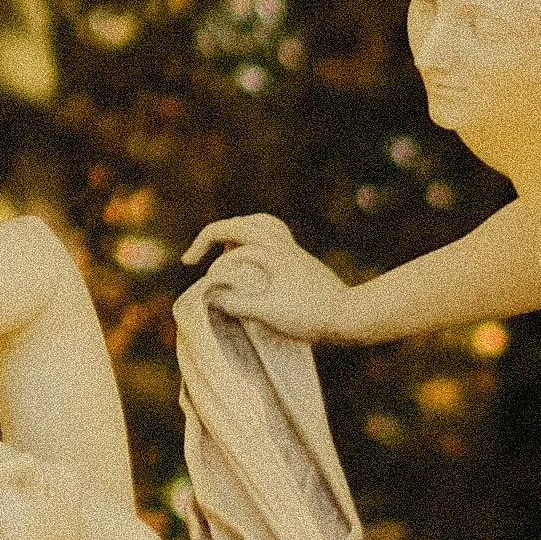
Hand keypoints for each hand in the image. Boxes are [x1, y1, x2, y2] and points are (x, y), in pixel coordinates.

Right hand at [183, 210, 344, 338]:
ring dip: (232, 231)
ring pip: (256, 223)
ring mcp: (290, 248)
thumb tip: (210, 295)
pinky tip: (251, 254)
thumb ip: (235, 304)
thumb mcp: (268, 313)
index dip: (211, 272)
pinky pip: (270, 232)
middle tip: (190, 258)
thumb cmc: (311, 315)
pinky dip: (254, 236)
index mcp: (270, 253)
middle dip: (209, 237)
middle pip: (235, 225)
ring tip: (220, 248)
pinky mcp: (297, 256)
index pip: (228, 255)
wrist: (350, 315)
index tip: (206, 294)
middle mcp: (279, 244)